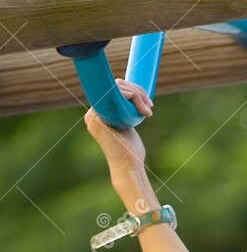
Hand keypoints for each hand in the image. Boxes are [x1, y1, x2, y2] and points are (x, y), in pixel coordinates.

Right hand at [83, 79, 153, 201]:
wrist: (128, 166)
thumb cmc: (130, 151)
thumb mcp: (126, 125)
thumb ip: (123, 112)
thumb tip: (135, 97)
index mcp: (98, 114)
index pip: (113, 89)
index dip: (132, 89)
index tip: (146, 102)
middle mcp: (92, 113)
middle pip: (114, 85)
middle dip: (137, 91)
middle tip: (150, 106)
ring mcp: (93, 114)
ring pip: (117, 87)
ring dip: (138, 95)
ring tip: (148, 111)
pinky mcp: (99, 115)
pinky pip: (117, 93)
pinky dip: (133, 96)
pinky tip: (143, 110)